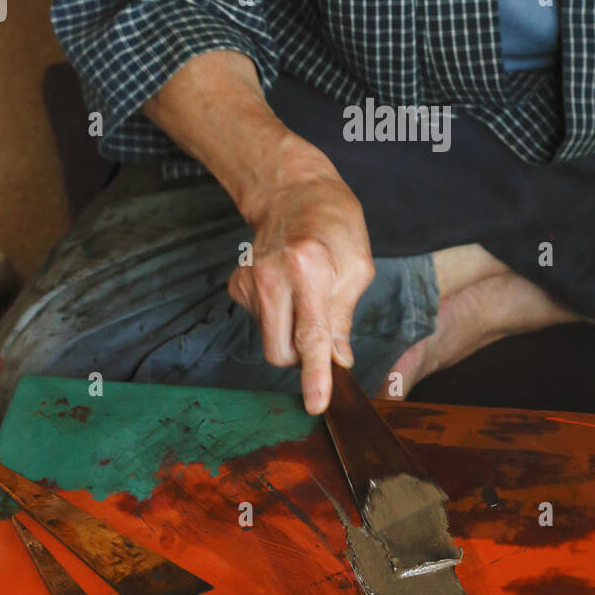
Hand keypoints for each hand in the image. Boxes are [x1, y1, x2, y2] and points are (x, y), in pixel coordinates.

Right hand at [227, 136, 374, 414]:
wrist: (295, 192)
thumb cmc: (336, 226)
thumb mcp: (358, 267)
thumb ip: (344, 317)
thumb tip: (337, 361)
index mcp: (310, 268)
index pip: (313, 334)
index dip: (315, 374)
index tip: (316, 403)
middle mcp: (271, 275)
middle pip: (280, 351)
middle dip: (302, 357)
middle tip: (323, 329)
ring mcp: (248, 279)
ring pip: (269, 340)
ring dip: (290, 332)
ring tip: (306, 294)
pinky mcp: (236, 284)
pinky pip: (259, 322)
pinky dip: (276, 316)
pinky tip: (287, 288)